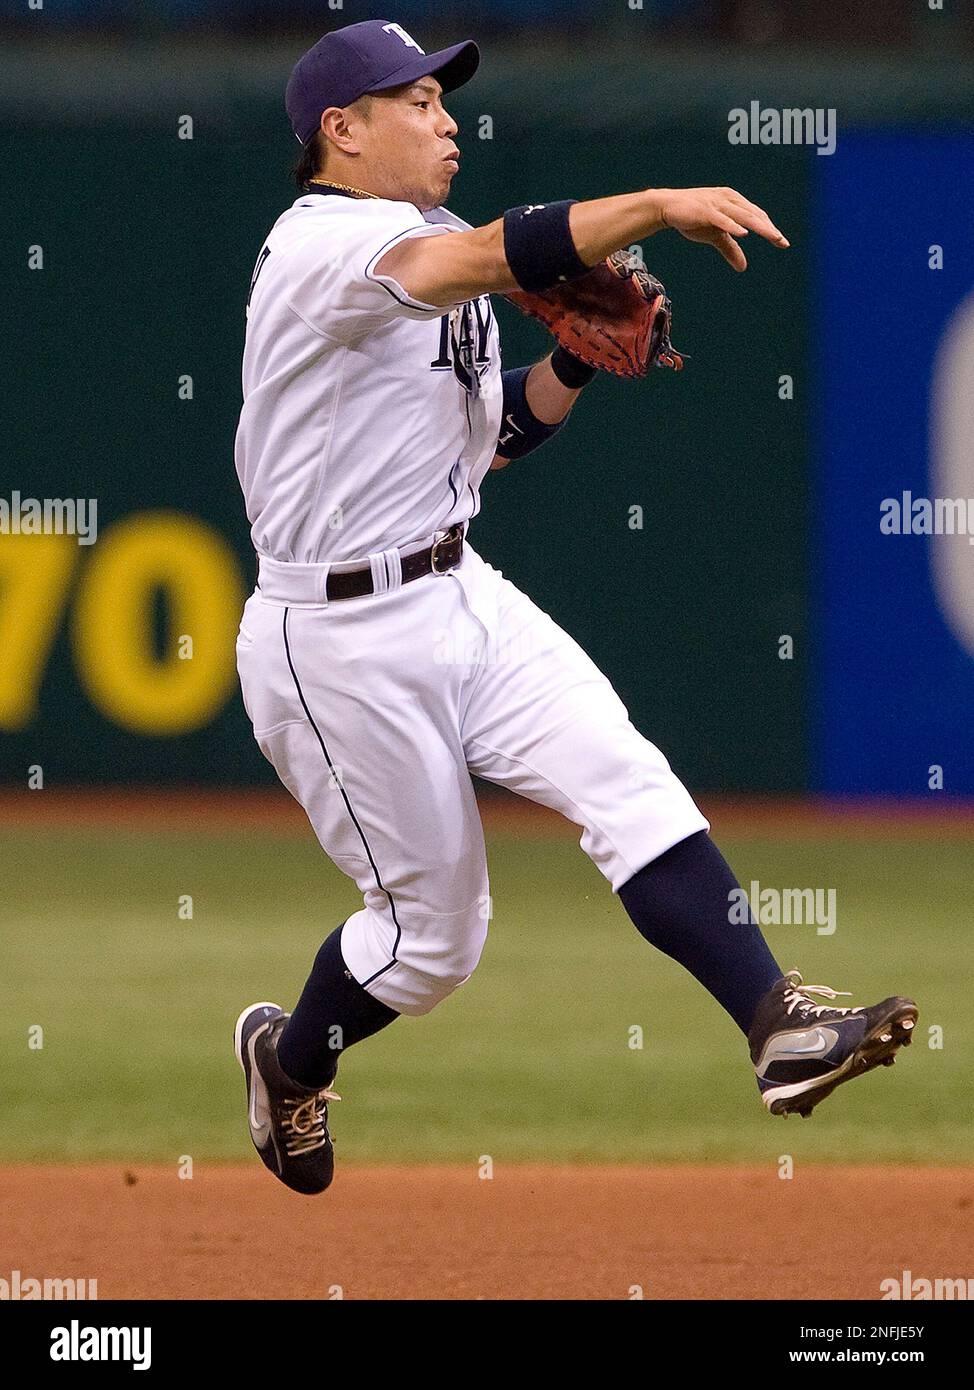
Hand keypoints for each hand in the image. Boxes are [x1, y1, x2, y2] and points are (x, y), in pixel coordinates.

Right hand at [654, 187, 788, 270]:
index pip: (757, 216)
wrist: (667, 207)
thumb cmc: (693, 218)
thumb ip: (730, 249)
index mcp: (734, 202)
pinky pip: (722, 219)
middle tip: (782, 242)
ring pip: (743, 216)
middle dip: (769, 229)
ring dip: (759, 226)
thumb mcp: (715, 236)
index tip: (782, 243)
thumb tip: (743, 267)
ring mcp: (718, 204)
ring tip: (772, 236)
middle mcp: (729, 199)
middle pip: (754, 215)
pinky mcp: (705, 210)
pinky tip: (744, 233)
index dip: (770, 229)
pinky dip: (733, 225)